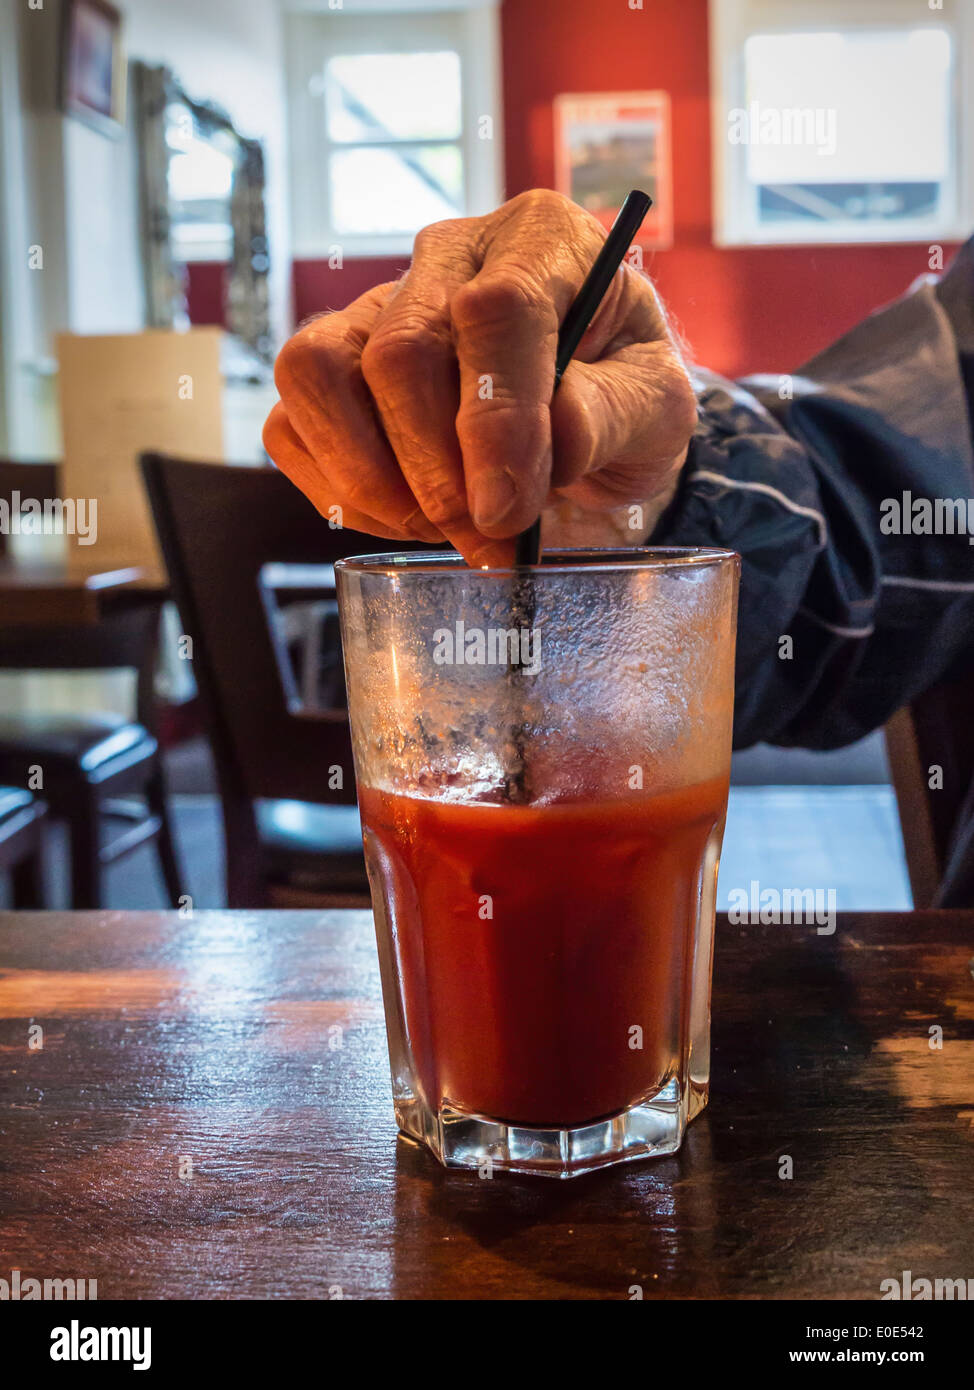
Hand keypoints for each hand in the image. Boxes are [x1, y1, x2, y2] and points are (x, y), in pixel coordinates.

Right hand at [264, 189, 695, 565]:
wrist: (587, 414)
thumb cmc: (621, 398)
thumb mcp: (655, 409)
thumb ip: (610, 416)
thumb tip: (552, 442)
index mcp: (541, 240)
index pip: (497, 308)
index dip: (495, 420)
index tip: (505, 509)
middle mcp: (449, 255)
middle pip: (399, 350)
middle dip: (435, 471)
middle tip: (486, 538)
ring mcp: (376, 305)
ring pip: (320, 373)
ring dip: (371, 477)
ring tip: (439, 525)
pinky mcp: (332, 366)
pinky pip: (290, 423)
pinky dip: (338, 490)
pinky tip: (405, 515)